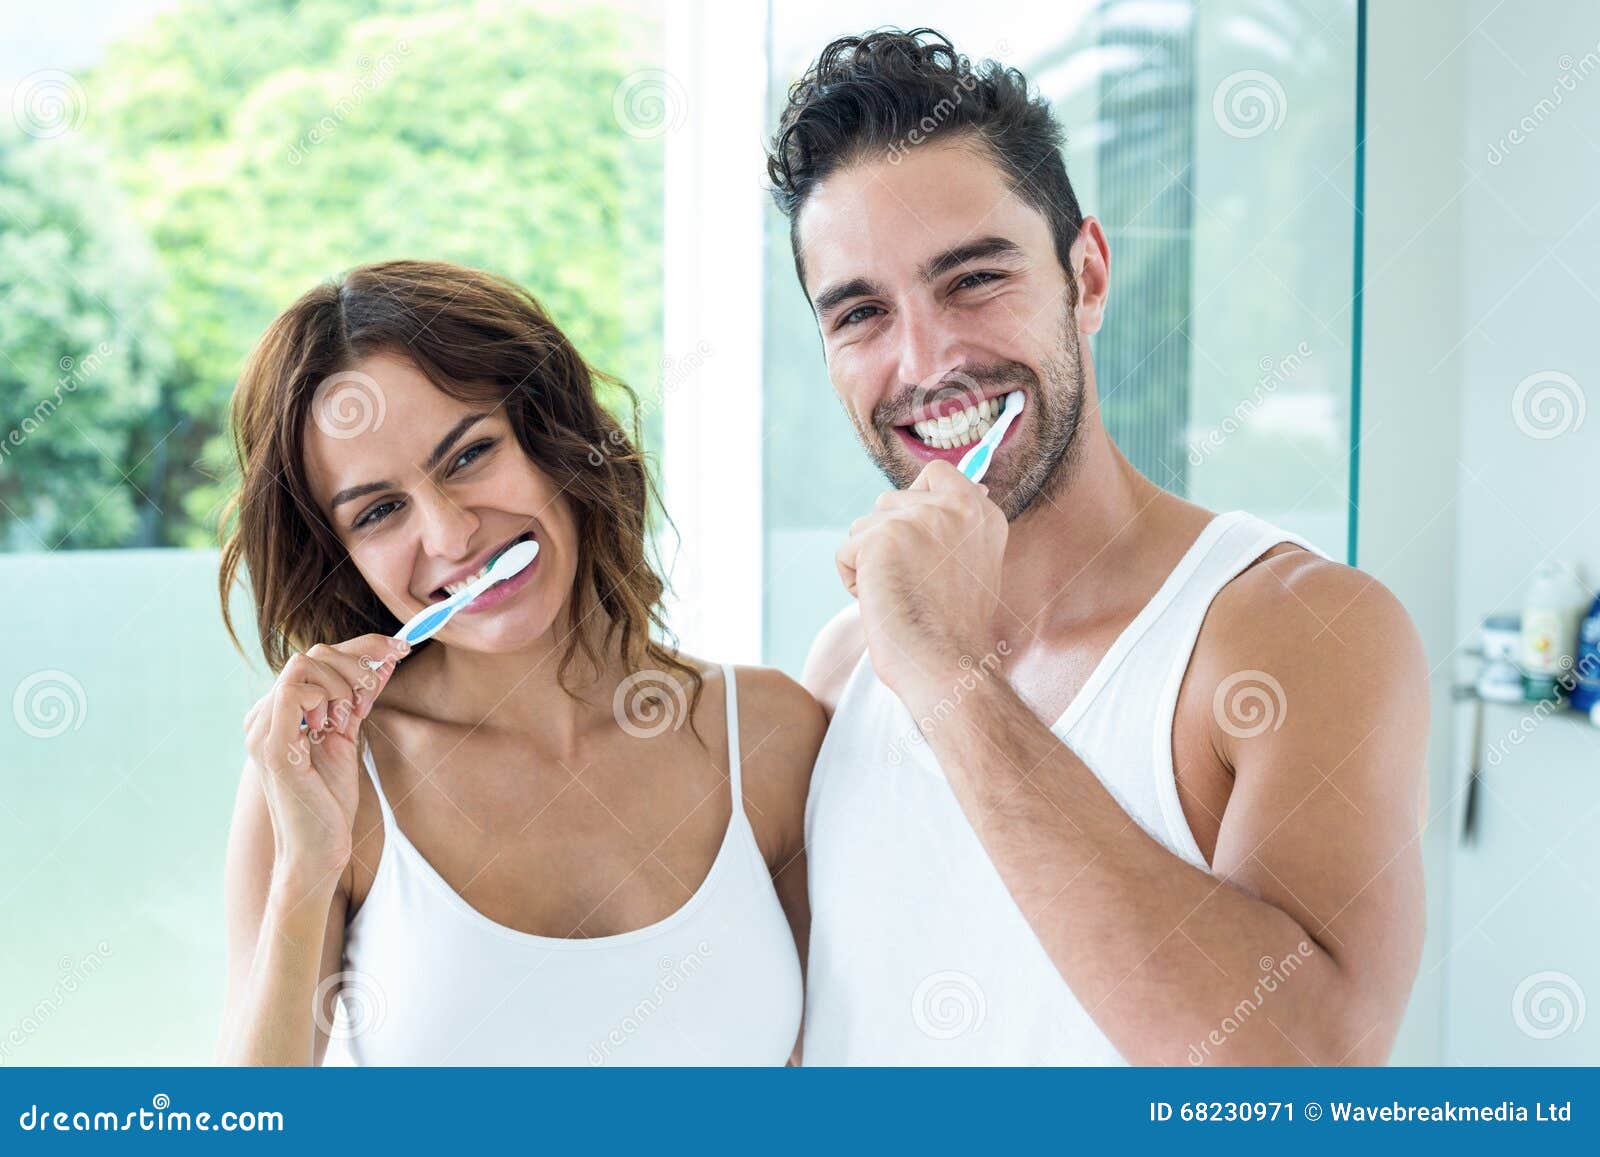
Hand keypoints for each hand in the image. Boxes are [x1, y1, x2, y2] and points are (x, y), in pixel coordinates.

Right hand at [242, 634, 407, 887]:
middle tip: (371, 699)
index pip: (317, 657)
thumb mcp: (346, 739)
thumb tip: (385, 660)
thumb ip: (357, 700)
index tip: (400, 648)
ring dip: (342, 684)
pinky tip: (333, 728)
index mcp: (279, 712)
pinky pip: (292, 692)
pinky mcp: (272, 747)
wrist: (318, 852)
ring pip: (304, 664)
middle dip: (358, 666)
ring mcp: (262, 729)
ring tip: (350, 719)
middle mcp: (264, 715)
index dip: (362, 646)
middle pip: (313, 653)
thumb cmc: (328, 802)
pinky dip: (325, 699)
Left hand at [836, 459, 1007, 707]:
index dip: (915, 503)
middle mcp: (956, 507)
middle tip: (914, 584)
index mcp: (982, 513)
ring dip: (869, 563)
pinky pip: (845, 552)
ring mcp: (920, 517)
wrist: (947, 664)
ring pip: (863, 526)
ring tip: (899, 595)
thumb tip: (944, 489)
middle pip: (889, 501)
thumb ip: (955, 528)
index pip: (936, 473)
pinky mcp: (884, 536)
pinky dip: (853, 581)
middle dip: (887, 541)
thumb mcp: (972, 565)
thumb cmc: (953, 629)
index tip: (917, 543)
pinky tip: (882, 602)